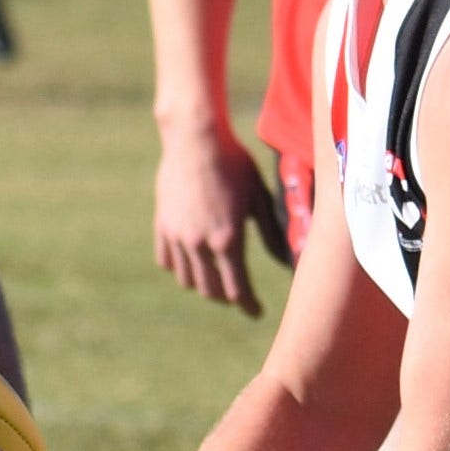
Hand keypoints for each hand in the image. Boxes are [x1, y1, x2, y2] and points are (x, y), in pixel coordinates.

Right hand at [152, 130, 286, 314]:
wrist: (196, 138)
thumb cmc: (235, 164)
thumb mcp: (259, 198)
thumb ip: (272, 233)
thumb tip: (287, 260)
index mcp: (228, 241)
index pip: (238, 289)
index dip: (248, 305)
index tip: (256, 312)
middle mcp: (199, 244)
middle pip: (212, 290)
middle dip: (227, 296)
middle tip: (237, 294)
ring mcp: (177, 236)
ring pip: (187, 279)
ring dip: (203, 284)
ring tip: (215, 279)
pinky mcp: (162, 225)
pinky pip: (167, 260)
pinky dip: (180, 266)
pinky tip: (191, 261)